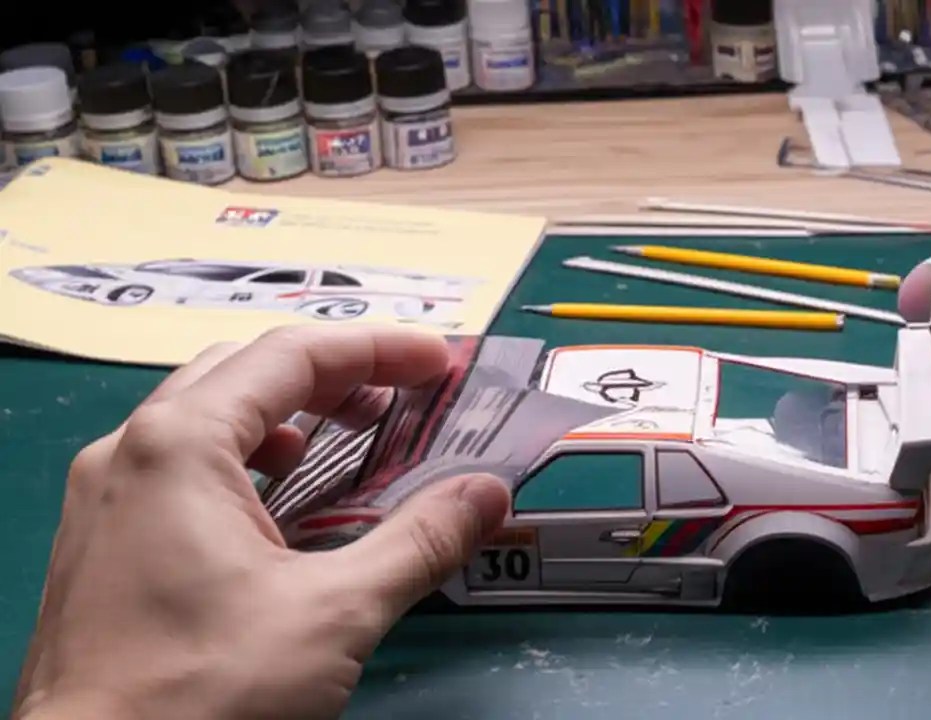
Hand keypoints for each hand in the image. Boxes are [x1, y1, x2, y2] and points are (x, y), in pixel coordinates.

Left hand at [13, 326, 510, 719]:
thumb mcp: (334, 612)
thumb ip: (419, 541)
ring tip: (351, 441)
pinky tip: (282, 509)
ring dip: (290, 416)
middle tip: (405, 397)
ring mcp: (106, 499)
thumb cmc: (196, 696)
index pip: (293, 355)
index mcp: (179, 445)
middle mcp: (130, 454)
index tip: (439, 363)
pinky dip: (248, 463)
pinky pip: (182, 468)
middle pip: (246, 372)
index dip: (379, 349)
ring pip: (209, 417)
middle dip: (335, 375)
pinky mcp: (104, 545)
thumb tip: (485, 496)